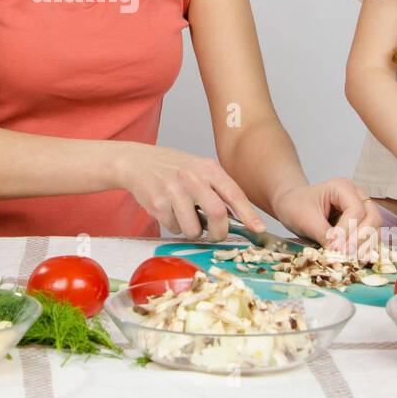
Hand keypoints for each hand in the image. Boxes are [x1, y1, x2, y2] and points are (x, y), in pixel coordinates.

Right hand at [116, 145, 265, 239]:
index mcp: (207, 168)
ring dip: (192, 231)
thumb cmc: (173, 168)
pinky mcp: (158, 205)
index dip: (248, 214)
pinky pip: (174, 229)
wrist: (137, 162)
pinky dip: (175, 226)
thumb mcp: (198, 168)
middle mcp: (192, 178)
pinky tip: (169, 211)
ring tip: (186, 218)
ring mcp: (174, 191)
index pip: (234, 193)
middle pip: (217, 214)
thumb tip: (239, 217)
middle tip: (215, 235)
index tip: (258, 228)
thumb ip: (217, 188)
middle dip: (219, 233)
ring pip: (194, 229)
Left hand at [273, 178, 380, 260]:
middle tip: (346, 255)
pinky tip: (354, 258)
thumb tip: (338, 252)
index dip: (348, 230)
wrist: (291, 204)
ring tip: (350, 259)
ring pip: (375, 228)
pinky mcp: (361, 223)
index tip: (336, 247)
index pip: (356, 210)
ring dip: (365, 245)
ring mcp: (362, 209)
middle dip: (360, 238)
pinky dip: (364, 248)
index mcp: (342, 188)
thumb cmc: (296, 206)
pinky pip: (370, 236)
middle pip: (372, 217)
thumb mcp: (305, 219)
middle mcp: (357, 196)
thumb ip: (324, 234)